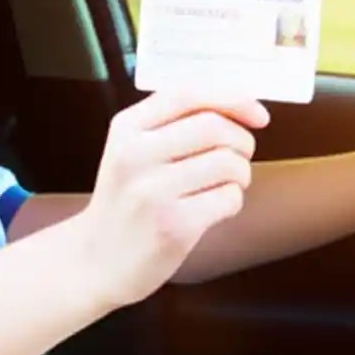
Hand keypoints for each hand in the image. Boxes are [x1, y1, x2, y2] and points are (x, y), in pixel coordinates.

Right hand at [73, 92, 269, 308]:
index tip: (258, 114)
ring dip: (240, 174)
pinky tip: (211, 209)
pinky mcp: (174, 226)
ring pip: (228, 163)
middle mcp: (135, 155)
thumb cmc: (126, 202)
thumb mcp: (131, 151)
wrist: (97, 260)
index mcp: (126, 129)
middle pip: (214, 127)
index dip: (231, 99)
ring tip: (223, 185)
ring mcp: (152, 191)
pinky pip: (228, 198)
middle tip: (239, 156)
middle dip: (242, 140)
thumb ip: (174, 124)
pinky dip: (232, 202)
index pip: (187, 94)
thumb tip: (241, 107)